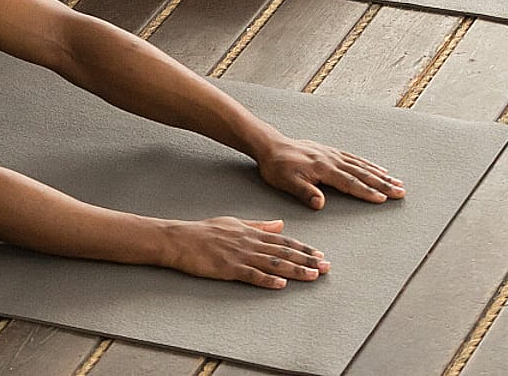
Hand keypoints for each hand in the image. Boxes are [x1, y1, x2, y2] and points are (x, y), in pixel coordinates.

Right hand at [160, 217, 329, 288]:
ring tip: (312, 275)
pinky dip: (267, 280)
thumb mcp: (234, 222)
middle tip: (326, 267)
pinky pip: (251, 275)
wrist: (180, 238)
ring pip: (273, 263)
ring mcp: (240, 255)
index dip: (303, 248)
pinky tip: (281, 284)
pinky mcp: (228, 268)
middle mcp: (249, 243)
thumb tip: (279, 224)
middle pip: (284, 252)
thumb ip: (258, 225)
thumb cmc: (204, 231)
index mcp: (251, 232)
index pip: (283, 241)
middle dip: (307, 260)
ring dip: (295, 270)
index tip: (319, 254)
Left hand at [256, 137, 404, 206]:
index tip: (383, 199)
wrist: (271, 146)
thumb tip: (320, 204)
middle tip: (400, 191)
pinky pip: (354, 158)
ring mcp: (332, 154)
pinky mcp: (329, 151)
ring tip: (396, 181)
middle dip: (383, 184)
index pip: (350, 183)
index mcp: (323, 169)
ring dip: (380, 174)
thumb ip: (304, 192)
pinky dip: (368, 164)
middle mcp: (331, 160)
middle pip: (362, 173)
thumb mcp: (286, 182)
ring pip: (361, 165)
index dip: (367, 192)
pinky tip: (376, 168)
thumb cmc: (277, 166)